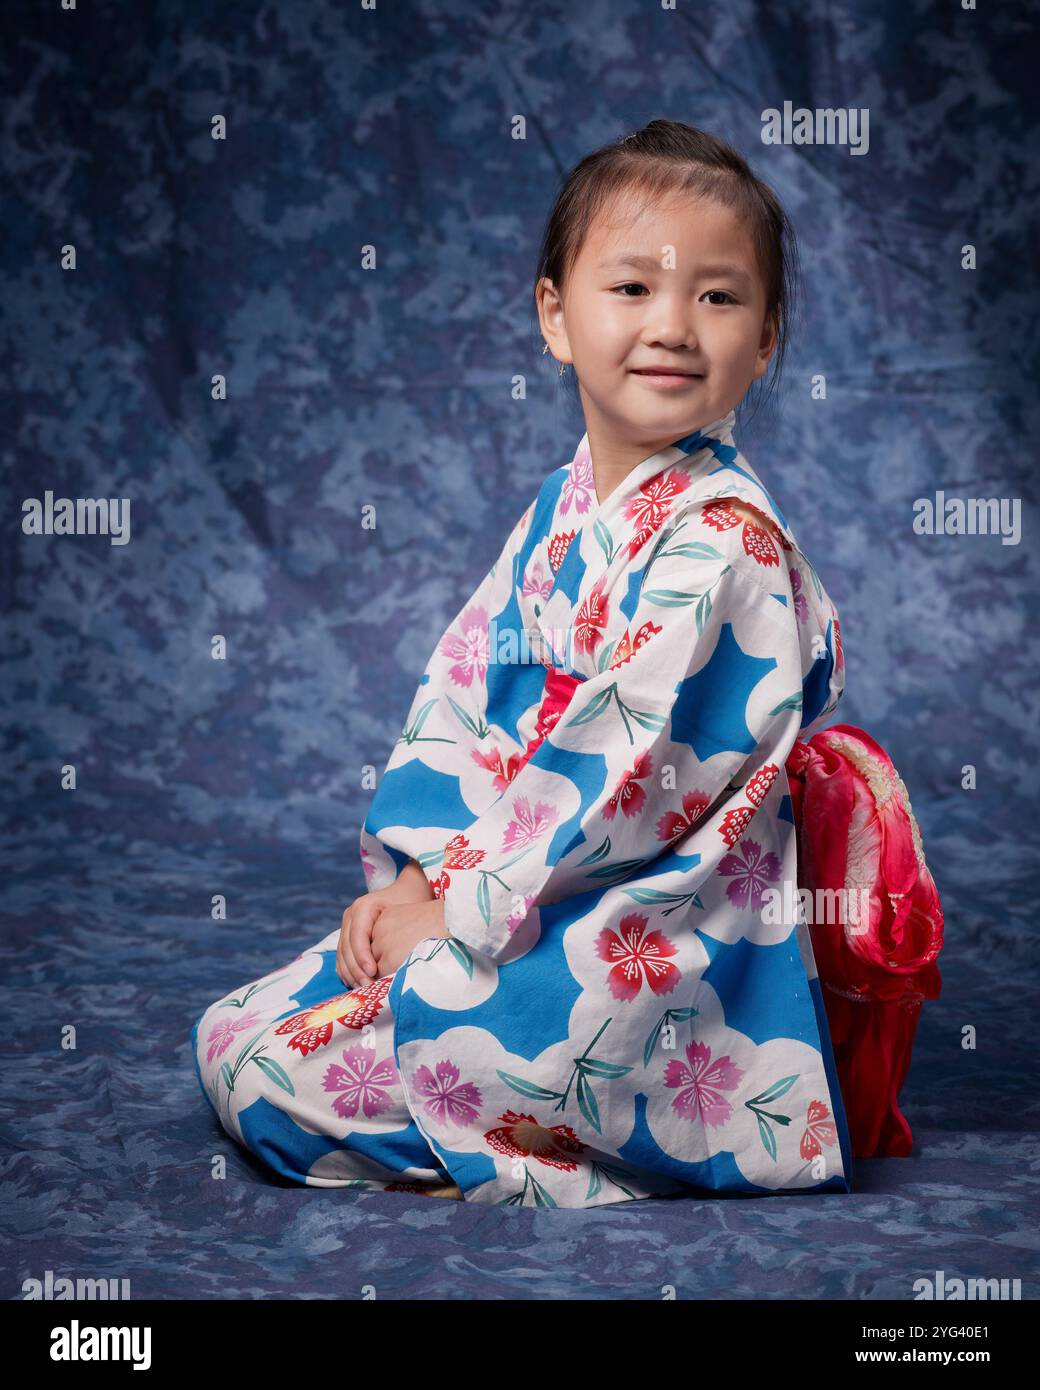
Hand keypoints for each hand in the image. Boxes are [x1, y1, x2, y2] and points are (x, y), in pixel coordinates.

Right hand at [337, 862, 434, 987]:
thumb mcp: (407, 912)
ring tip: (363, 989)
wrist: (406, 892)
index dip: (362, 956)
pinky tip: (358, 984)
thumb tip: (393, 961)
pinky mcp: (347, 937)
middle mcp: (351, 916)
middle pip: (346, 947)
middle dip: (356, 969)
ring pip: (341, 954)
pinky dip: (348, 972)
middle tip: (368, 986)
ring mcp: (347, 926)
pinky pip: (342, 957)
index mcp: (363, 907)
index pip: (357, 936)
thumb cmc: (411, 902)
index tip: (372, 972)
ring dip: (351, 974)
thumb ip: (398, 932)